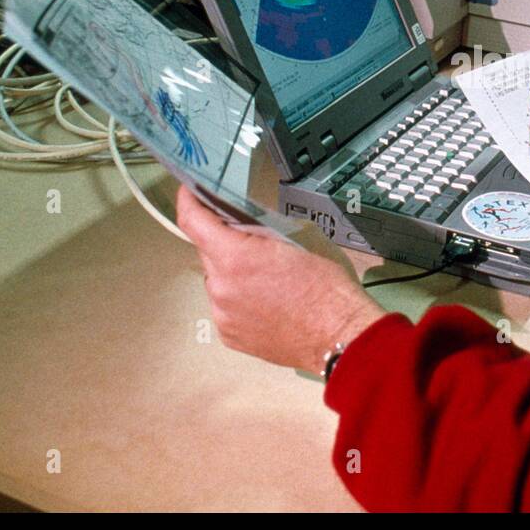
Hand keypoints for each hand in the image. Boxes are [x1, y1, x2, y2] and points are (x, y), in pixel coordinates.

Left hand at [175, 187, 386, 371]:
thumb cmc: (327, 289)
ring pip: (218, 281)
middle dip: (225, 242)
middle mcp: (221, 287)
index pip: (193, 221)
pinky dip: (240, 299)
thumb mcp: (299, 237)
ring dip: (234, 273)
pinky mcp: (229, 335)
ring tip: (269, 281)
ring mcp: (222, 314)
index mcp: (235, 257)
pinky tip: (268, 302)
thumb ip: (263, 227)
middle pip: (208, 251)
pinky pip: (226, 306)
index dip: (189, 201)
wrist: (340, 336)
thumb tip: (246, 221)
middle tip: (253, 242)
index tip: (190, 192)